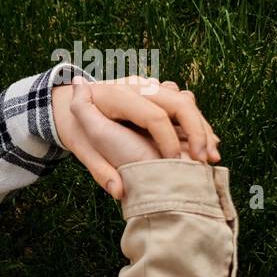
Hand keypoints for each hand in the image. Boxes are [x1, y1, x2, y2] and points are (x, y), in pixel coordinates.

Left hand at [69, 80, 196, 179]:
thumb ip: (99, 169)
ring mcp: (148, 87)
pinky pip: (183, 105)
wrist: (65, 107)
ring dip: (202, 128)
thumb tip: (119, 191)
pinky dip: (196, 124)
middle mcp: (136, 85)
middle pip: (178, 103)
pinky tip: (206, 148)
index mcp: (115, 96)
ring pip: (185, 103)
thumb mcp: (81, 148)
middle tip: (204, 160)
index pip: (154, 116)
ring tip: (211, 158)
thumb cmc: (75, 131)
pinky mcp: (156, 93)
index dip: (167, 141)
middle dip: (196, 131)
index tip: (172, 164)